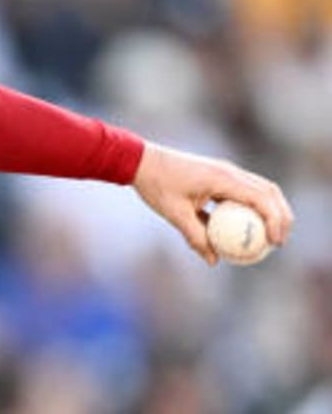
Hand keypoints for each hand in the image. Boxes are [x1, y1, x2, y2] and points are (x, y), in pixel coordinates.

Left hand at [131, 141, 293, 265]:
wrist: (139, 160)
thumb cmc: (155, 184)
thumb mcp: (174, 213)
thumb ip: (195, 237)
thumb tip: (214, 260)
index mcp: (222, 178)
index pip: (261, 199)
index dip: (275, 221)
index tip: (274, 243)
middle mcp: (229, 171)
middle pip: (269, 192)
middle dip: (281, 216)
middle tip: (279, 242)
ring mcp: (225, 171)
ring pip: (259, 189)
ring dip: (269, 211)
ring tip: (269, 237)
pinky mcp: (218, 175)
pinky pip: (242, 191)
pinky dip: (250, 208)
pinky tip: (244, 228)